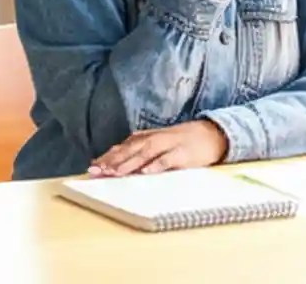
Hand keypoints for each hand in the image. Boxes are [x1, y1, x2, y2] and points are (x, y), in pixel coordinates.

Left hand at [88, 120, 228, 176]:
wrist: (214, 133)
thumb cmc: (183, 142)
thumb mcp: (159, 143)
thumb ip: (138, 150)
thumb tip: (112, 162)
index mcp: (149, 137)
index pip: (124, 146)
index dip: (107, 157)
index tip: (91, 168)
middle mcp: (156, 138)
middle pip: (131, 149)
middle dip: (113, 161)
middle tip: (97, 172)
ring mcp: (170, 144)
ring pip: (146, 152)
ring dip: (129, 163)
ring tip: (115, 173)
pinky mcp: (184, 153)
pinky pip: (168, 159)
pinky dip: (157, 165)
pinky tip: (146, 172)